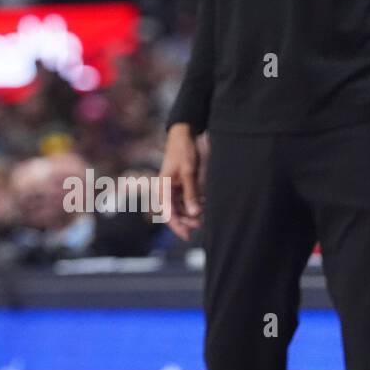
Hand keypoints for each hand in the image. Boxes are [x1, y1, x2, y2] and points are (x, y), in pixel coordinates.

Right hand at [161, 123, 204, 241]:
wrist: (185, 133)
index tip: (188, 236)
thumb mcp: (189, 172)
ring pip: (182, 207)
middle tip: (200, 225)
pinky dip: (196, 203)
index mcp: (163, 187)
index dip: (177, 226)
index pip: (168, 213)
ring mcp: (175, 186)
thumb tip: (194, 214)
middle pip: (175, 212)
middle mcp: (167, 189)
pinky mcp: (183, 183)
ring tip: (204, 216)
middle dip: (186, 220)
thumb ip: (191, 193)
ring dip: (192, 213)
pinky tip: (205, 204)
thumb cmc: (183, 150)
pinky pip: (188, 198)